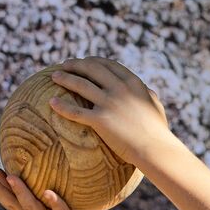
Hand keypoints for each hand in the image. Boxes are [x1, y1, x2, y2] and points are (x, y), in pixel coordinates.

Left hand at [49, 57, 169, 167]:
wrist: (155, 149)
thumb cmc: (157, 131)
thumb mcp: (156, 106)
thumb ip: (148, 95)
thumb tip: (146, 90)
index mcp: (133, 83)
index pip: (108, 64)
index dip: (93, 61)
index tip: (84, 62)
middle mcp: (120, 89)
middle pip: (91, 69)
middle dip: (75, 64)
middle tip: (64, 65)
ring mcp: (109, 103)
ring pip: (80, 85)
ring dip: (65, 78)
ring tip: (54, 76)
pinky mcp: (101, 120)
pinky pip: (75, 111)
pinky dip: (62, 106)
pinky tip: (52, 102)